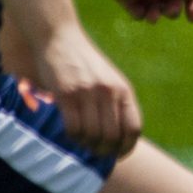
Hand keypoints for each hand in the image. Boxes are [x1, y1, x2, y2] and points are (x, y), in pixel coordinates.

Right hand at [31, 23, 142, 158]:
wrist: (59, 37)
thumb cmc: (84, 62)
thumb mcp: (109, 80)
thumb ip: (116, 103)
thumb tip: (118, 138)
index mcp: (123, 90)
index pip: (133, 129)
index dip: (126, 148)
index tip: (117, 155)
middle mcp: (109, 92)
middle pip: (113, 137)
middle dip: (104, 151)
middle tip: (95, 152)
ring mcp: (88, 93)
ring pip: (92, 136)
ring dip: (86, 145)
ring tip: (82, 142)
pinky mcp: (66, 94)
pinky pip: (73, 128)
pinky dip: (72, 137)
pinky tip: (70, 133)